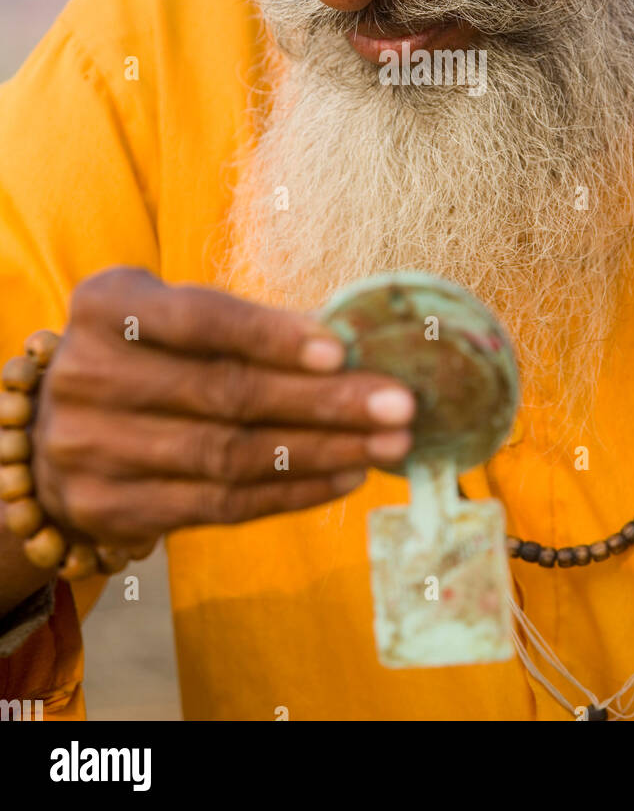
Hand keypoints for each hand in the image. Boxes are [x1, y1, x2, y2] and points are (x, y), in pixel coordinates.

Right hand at [30, 268, 414, 551]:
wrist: (51, 432)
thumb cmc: (142, 355)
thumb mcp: (167, 316)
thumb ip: (237, 325)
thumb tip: (348, 345)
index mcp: (104, 306)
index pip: (197, 321)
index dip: (271, 336)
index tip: (342, 348)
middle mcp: (86, 375)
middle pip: (225, 394)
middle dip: (324, 400)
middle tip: (400, 404)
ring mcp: (90, 449)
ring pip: (228, 456)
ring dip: (321, 451)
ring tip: (388, 444)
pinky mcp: (110, 508)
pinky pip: (218, 505)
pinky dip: (291, 492)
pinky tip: (345, 475)